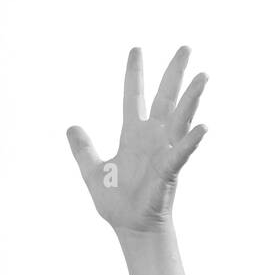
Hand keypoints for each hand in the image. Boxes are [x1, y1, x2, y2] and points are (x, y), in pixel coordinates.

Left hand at [66, 45, 208, 234]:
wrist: (130, 228)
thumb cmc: (117, 202)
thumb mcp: (93, 171)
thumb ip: (83, 149)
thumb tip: (71, 127)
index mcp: (133, 135)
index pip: (134, 96)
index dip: (135, 74)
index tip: (136, 49)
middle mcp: (152, 138)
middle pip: (165, 98)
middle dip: (174, 73)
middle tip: (185, 46)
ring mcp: (163, 152)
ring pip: (180, 119)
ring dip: (191, 99)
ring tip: (203, 76)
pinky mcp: (169, 171)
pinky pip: (182, 153)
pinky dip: (192, 141)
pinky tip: (204, 127)